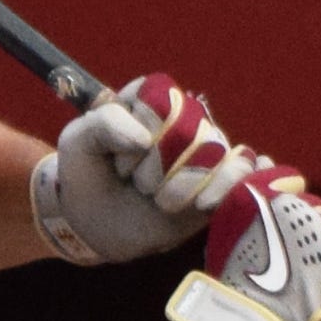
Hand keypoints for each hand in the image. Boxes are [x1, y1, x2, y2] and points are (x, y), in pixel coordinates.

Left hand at [29, 74, 270, 265]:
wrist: (96, 224)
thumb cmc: (87, 175)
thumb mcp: (78, 142)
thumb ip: (105, 124)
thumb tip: (145, 139)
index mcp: (150, 97)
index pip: (163, 101)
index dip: (142, 135)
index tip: (118, 162)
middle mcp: (184, 116)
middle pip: (191, 129)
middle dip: (158, 166)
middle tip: (137, 184)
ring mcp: (205, 148)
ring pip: (215, 152)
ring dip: (182, 184)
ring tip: (159, 201)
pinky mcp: (220, 179)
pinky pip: (242, 169)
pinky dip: (228, 184)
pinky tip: (205, 202)